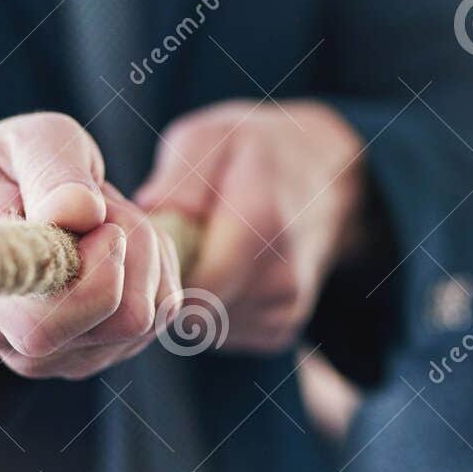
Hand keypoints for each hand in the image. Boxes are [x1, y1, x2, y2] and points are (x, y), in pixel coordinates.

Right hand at [0, 112, 182, 379]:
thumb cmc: (9, 167)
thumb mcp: (30, 142)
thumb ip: (53, 170)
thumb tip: (83, 213)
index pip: (47, 323)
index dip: (97, 272)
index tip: (99, 215)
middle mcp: (15, 340)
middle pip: (124, 318)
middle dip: (133, 247)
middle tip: (104, 205)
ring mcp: (59, 355)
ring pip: (147, 316)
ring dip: (145, 255)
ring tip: (105, 221)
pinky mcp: (99, 352)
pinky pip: (162, 313)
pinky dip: (157, 270)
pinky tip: (120, 244)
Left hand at [135, 100, 365, 352]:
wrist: (324, 178)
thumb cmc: (255, 154)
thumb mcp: (210, 139)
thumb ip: (178, 181)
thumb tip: (148, 220)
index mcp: (261, 227)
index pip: (193, 286)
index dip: (155, 272)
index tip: (149, 241)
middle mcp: (281, 279)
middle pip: (194, 310)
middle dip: (169, 283)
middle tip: (174, 239)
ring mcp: (285, 309)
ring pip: (203, 325)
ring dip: (190, 294)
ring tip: (203, 248)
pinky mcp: (281, 329)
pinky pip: (221, 332)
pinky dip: (210, 304)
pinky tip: (221, 268)